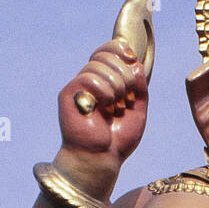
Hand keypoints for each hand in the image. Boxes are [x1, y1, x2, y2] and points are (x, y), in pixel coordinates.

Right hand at [56, 38, 147, 191]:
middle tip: (128, 97)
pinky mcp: (68, 95)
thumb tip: (136, 64)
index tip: (133, 59)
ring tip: (118, 106)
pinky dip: (104, 90)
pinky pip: (87, 77)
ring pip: (97, 65)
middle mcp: (89, 82)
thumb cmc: (117, 140)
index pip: (107, 51)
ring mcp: (78, 88)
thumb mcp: (138, 111)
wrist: (101, 159)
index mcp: (104, 82)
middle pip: (104, 55)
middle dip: (123, 72)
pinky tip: (107, 106)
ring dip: (116, 84)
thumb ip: (140, 88)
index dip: (119, 48)